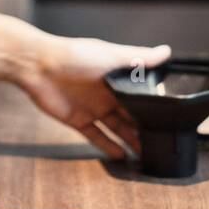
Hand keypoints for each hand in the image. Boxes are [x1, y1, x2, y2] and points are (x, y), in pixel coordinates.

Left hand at [16, 32, 171, 160]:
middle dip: (144, 128)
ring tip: (147, 155)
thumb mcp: (110, 55)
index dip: (152, 108)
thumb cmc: (75, 55)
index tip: (169, 121)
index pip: (139, 96)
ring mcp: (93, 108)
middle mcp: (106, 93)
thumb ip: (138, 57)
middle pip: (129, 115)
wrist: (39, 66)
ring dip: (130, 141)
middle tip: (162, 143)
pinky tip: (122, 156)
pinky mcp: (78, 120)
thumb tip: (165, 51)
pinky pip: (96, 137)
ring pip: (116, 128)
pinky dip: (108, 147)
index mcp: (116, 77)